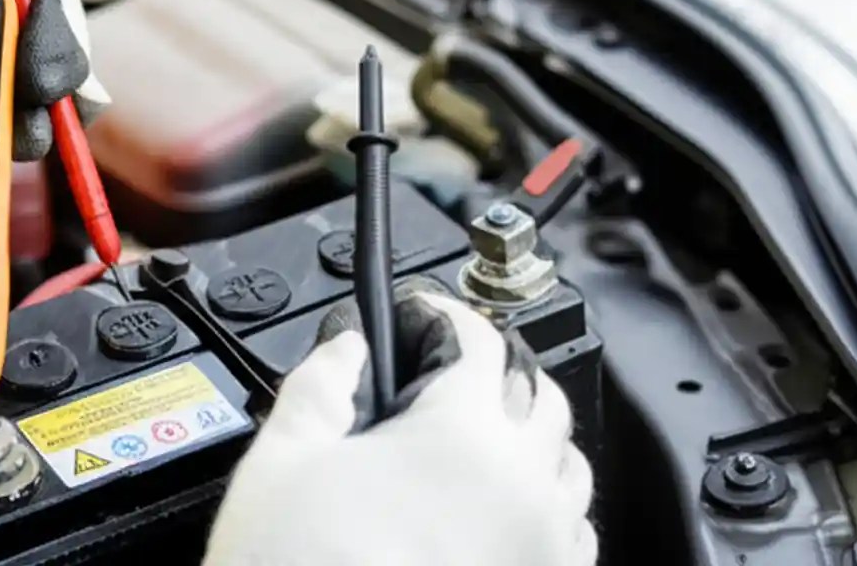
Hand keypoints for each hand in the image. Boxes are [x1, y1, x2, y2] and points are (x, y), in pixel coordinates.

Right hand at [204, 278, 596, 565]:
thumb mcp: (281, 463)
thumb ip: (319, 387)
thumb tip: (346, 350)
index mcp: (463, 435)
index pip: (478, 340)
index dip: (444, 314)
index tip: (422, 314)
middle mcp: (522, 484)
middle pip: (540, 393)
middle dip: (497, 371)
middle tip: (450, 375)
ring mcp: (545, 546)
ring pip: (567, 463)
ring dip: (530, 438)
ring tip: (480, 443)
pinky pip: (575, 532)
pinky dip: (546, 507)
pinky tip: (504, 514)